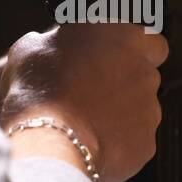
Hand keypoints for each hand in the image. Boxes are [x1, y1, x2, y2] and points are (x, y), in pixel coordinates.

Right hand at [0, 24, 167, 181]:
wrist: (49, 141)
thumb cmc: (40, 90)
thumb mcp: (31, 49)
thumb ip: (53, 42)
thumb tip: (48, 47)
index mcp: (124, 37)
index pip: (150, 40)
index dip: (134, 51)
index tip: (115, 59)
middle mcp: (145, 71)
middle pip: (143, 77)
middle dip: (122, 85)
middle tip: (91, 93)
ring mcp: (150, 109)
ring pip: (140, 111)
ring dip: (119, 114)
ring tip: (84, 122)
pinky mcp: (146, 144)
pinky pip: (133, 142)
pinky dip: (116, 143)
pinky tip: (89, 143)